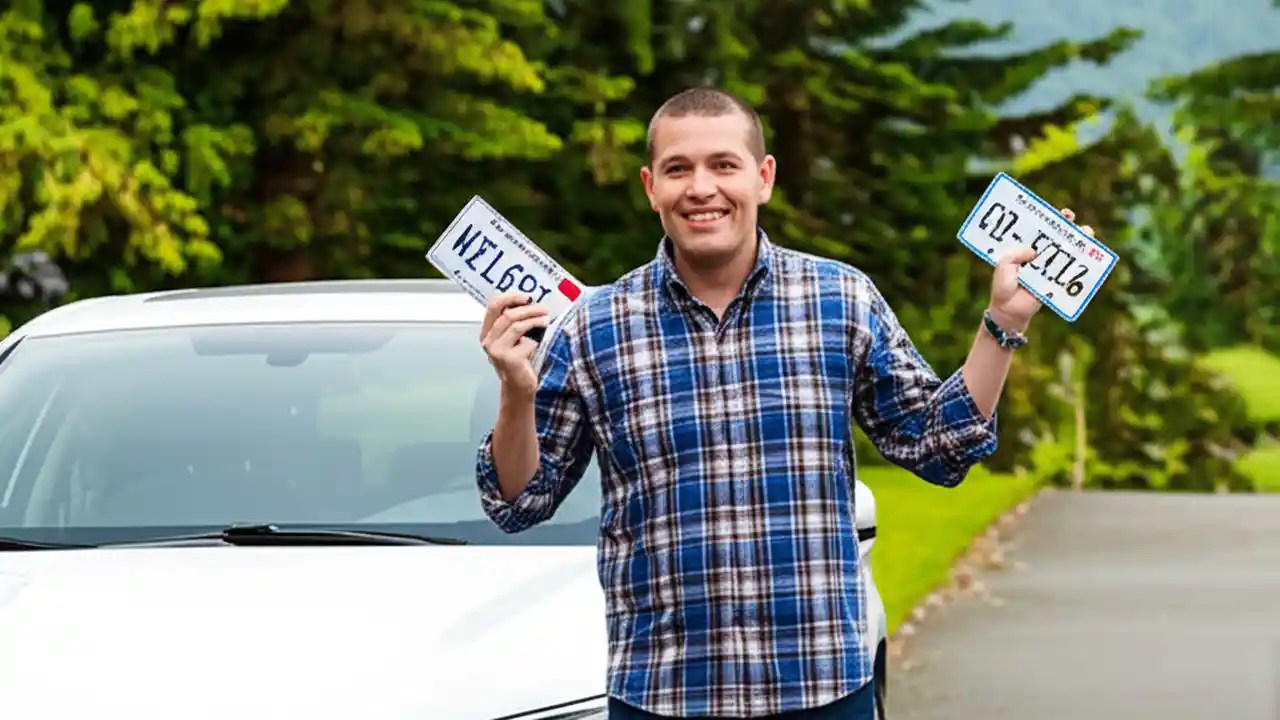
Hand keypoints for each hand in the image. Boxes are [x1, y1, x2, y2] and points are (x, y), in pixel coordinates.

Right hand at [480, 291, 549, 397]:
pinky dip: (536, 339)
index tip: (526, 297)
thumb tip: (530, 302)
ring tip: (546, 319)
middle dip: (528, 309)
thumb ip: (513, 323)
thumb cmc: (518, 360)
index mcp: (486, 332)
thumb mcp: (512, 339)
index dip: (510, 297)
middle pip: (507, 315)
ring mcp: (497, 350)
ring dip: (534, 320)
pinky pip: (526, 341)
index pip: (493, 306)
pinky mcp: (509, 359)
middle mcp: (488, 341)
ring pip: (516, 325)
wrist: (519, 386)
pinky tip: (540, 341)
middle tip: (543, 309)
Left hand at [987, 206, 1094, 331]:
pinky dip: (1080, 263)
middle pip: (1056, 236)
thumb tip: (1033, 252)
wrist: (1009, 311)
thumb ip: (1013, 256)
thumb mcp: (1003, 267)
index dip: (1047, 218)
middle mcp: (1039, 255)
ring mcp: (1049, 267)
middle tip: (1069, 217)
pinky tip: (1088, 256)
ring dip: (1078, 241)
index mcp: (1024, 248)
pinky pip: (1070, 270)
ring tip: (1086, 232)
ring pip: (1066, 251)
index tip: (1054, 212)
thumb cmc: (1003, 287)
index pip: (1037, 229)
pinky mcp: (1056, 281)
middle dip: (1066, 225)